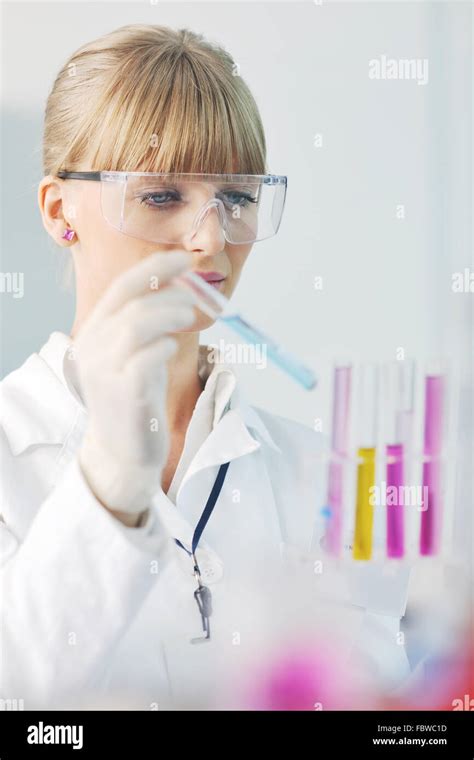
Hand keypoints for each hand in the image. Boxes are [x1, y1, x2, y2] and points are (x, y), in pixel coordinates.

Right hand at [75, 251, 195, 514]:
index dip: (154, 269)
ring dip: (171, 314)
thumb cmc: (133, 398)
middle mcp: (93, 348)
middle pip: (133, 304)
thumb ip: (145, 323)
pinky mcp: (125, 393)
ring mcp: (106, 371)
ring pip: (138, 324)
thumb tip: (177, 288)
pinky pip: (147, 358)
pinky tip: (173, 349)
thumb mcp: (133, 355)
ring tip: (189, 318)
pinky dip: (166, 345)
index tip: (183, 260)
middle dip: (170, 294)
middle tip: (194, 299)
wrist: (121, 451)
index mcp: (94, 333)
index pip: (122, 287)